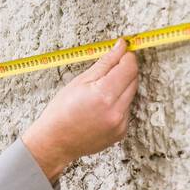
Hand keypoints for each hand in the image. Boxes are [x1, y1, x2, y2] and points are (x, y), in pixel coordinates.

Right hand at [21, 38, 138, 181]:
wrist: (55, 142)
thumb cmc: (61, 111)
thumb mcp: (80, 81)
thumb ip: (105, 62)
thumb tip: (121, 47)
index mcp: (104, 94)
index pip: (130, 67)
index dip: (127, 56)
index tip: (122, 51)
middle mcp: (116, 110)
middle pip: (134, 80)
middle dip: (124, 70)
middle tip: (108, 70)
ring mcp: (120, 123)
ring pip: (131, 94)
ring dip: (121, 88)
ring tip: (99, 93)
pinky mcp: (121, 132)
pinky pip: (126, 110)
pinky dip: (118, 104)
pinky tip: (101, 108)